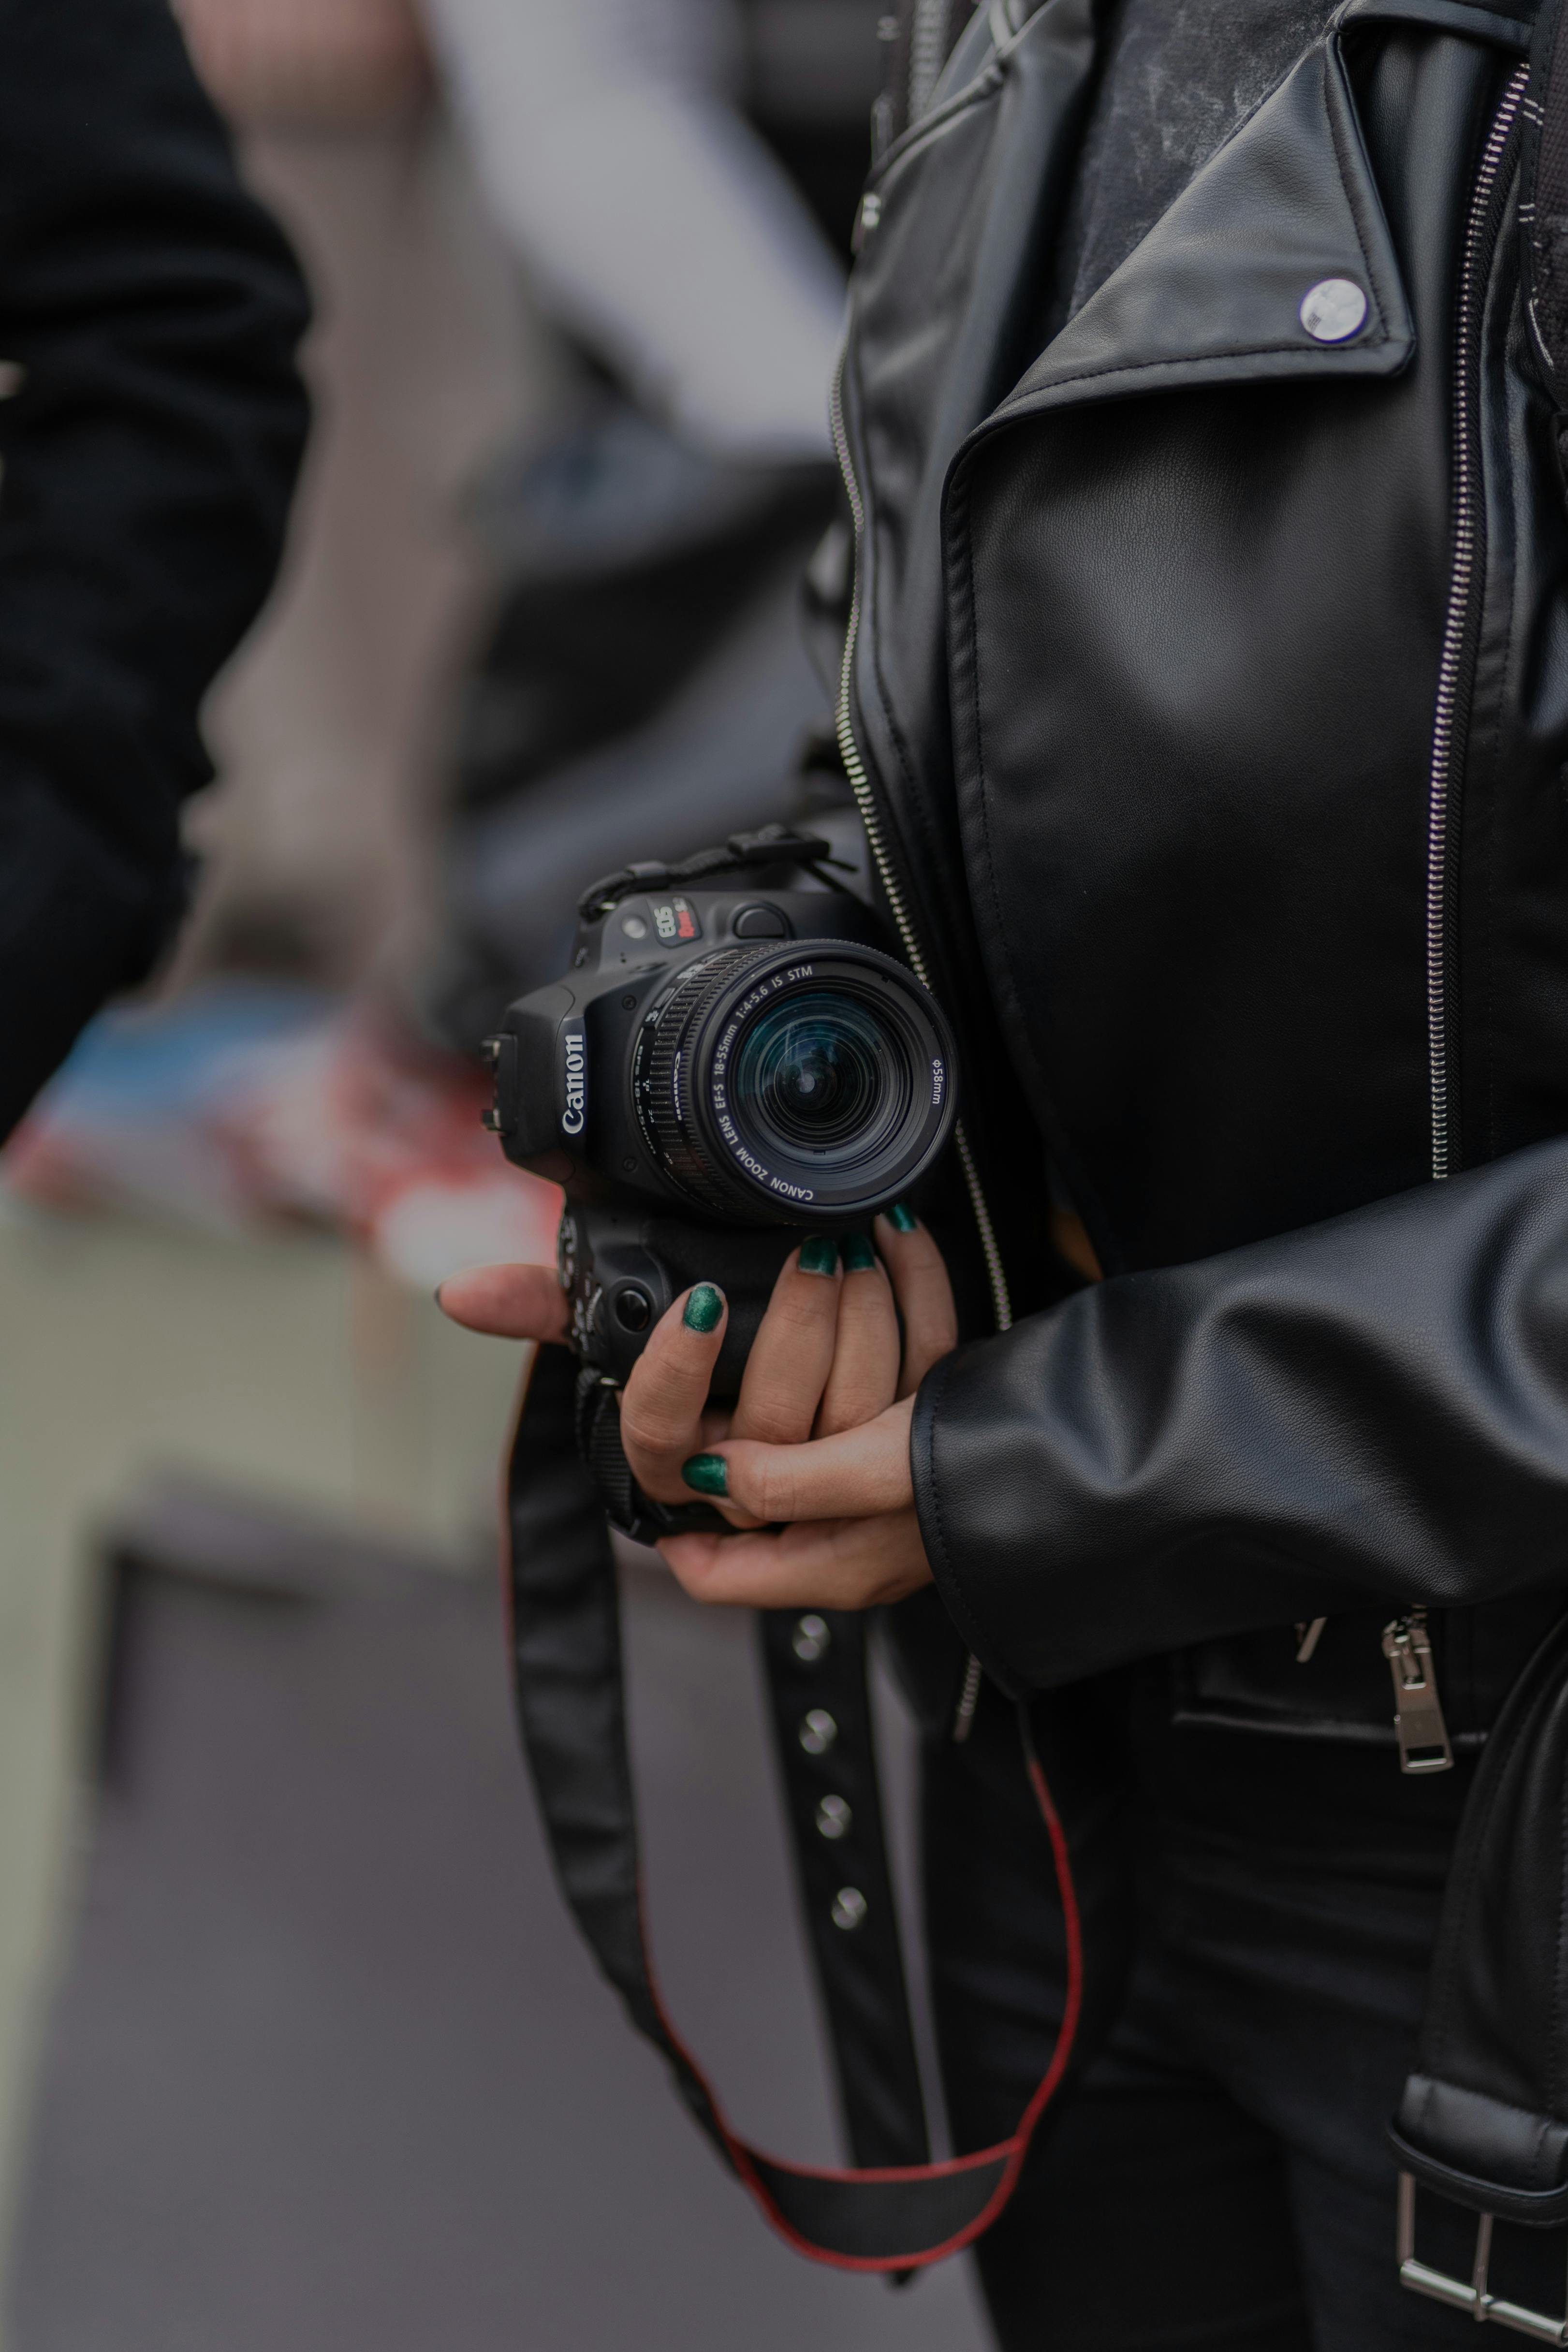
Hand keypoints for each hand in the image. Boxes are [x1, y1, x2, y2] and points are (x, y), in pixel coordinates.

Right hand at [437, 1209, 957, 1610]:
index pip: (661, 1437)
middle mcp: (756, 1490)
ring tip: (851, 1243)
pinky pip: (923, 1367)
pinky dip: (919, 1290)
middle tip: (811, 1252)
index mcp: (680, 1470)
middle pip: (778, 1420)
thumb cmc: (705, 1384)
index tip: (703, 1302)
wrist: (815, 1445)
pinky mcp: (909, 1444)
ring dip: (864, 1310)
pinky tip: (897, 1235)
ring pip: (859, 1403)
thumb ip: (550, 1314)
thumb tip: (457, 1293)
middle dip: (798, 1324)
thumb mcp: (624, 1347)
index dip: (678, 1371)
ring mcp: (837, 1480)